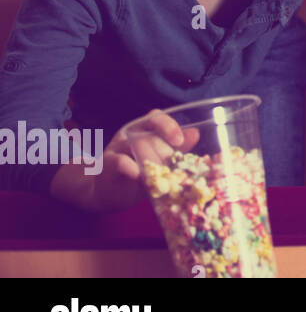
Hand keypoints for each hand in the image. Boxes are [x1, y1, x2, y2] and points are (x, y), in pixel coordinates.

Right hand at [49, 110, 196, 211]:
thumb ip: (175, 149)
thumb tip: (195, 133)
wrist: (105, 193)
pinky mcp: (106, 165)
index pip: (156, 118)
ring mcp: (116, 148)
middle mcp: (129, 135)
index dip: (169, 126)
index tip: (179, 140)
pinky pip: (120, 161)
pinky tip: (140, 177)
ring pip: (136, 146)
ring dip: (150, 161)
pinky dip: (132, 169)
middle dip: (163, 151)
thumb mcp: (157, 161)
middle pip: (149, 135)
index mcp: (142, 130)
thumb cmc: (136, 174)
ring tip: (159, 175)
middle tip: (171, 164)